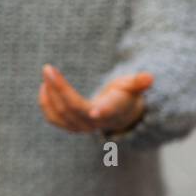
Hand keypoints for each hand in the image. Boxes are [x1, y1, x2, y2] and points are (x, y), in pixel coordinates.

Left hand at [38, 64, 152, 134]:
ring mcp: (82, 127)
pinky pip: (53, 119)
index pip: (107, 112)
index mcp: (114, 110)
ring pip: (60, 115)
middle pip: (74, 109)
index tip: (95, 112)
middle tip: (48, 69)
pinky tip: (44, 87)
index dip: (102, 112)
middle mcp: (96, 122)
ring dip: (50, 94)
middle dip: (59, 89)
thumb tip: (150, 77)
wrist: (118, 114)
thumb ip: (139, 82)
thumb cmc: (125, 95)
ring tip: (47, 73)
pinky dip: (45, 104)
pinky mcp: (70, 126)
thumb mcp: (133, 86)